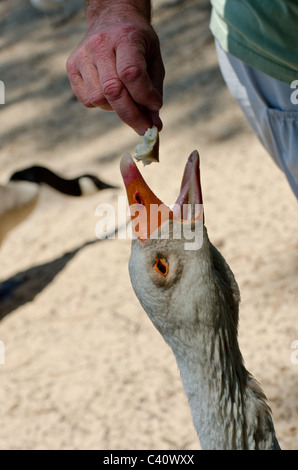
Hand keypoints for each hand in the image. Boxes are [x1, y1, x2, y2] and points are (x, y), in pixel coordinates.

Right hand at [66, 6, 164, 134]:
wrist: (112, 20)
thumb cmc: (138, 45)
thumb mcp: (154, 61)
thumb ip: (154, 92)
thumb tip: (155, 127)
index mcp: (125, 37)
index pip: (132, 74)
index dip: (145, 96)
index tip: (156, 106)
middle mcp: (99, 44)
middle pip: (113, 91)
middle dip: (132, 115)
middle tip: (145, 128)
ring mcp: (82, 55)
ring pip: (98, 99)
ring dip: (116, 108)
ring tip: (126, 100)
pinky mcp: (71, 66)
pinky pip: (87, 100)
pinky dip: (103, 105)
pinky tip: (111, 95)